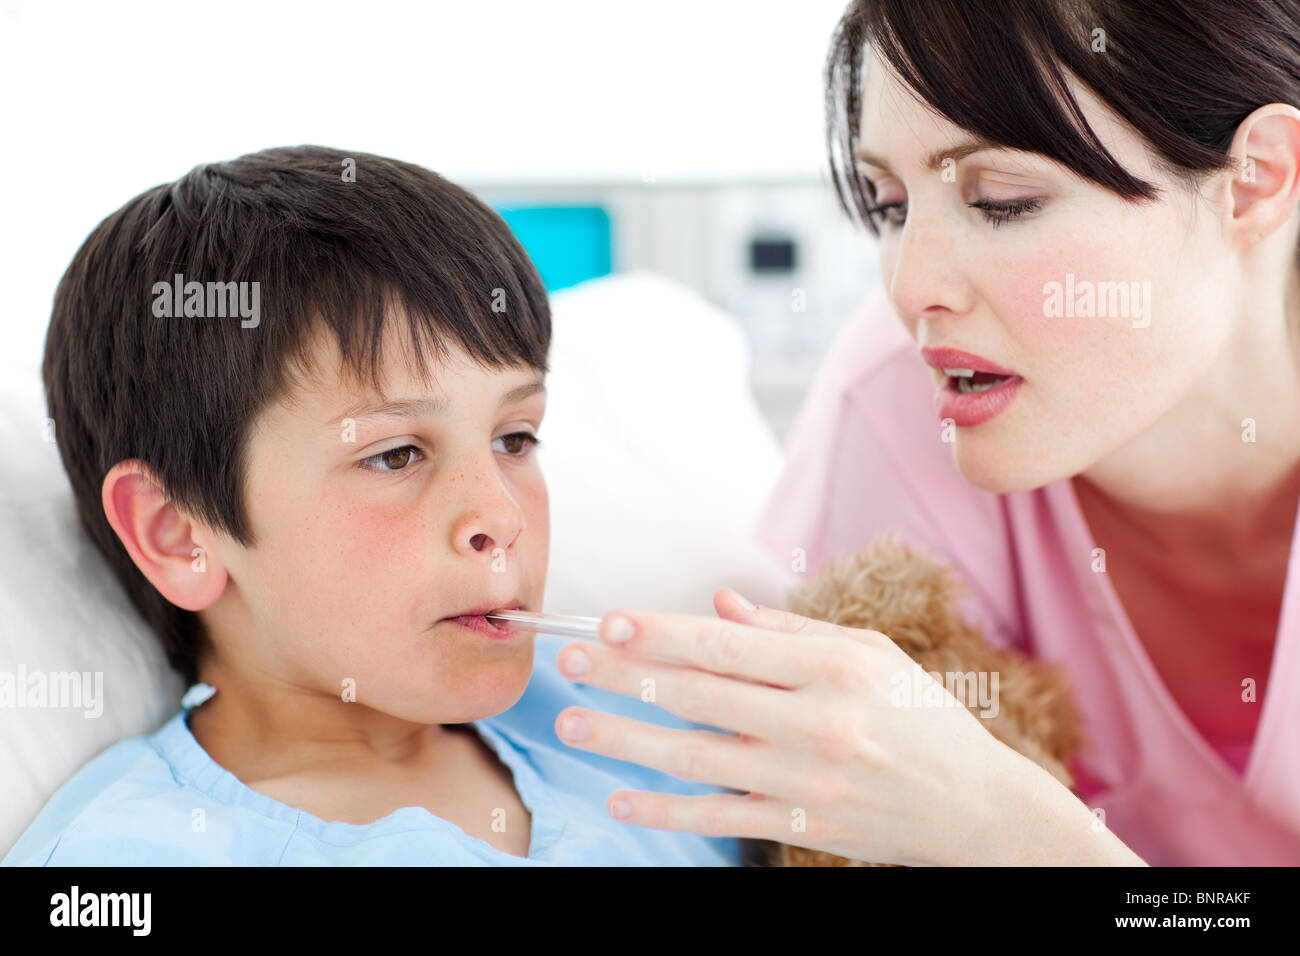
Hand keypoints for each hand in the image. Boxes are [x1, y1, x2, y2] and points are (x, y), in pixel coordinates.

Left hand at [553, 589, 1144, 865]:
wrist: (980, 809)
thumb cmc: (923, 717)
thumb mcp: (871, 655)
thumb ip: (791, 629)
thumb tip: (715, 606)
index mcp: (834, 667)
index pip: (727, 646)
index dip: (661, 632)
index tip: (609, 620)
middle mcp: (817, 721)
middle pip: (699, 695)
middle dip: (626, 674)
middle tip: (570, 660)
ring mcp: (806, 779)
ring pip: (696, 757)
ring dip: (626, 739)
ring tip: (573, 722)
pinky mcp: (802, 824)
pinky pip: (719, 816)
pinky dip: (666, 810)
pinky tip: (620, 798)